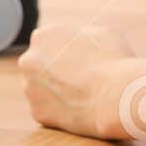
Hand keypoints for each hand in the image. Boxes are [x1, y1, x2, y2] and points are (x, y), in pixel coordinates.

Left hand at [17, 24, 137, 139]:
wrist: (116, 96)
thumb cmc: (115, 61)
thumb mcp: (101, 33)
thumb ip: (81, 35)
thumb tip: (78, 41)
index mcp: (42, 36)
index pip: (49, 44)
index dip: (66, 53)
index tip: (80, 61)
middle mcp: (29, 60)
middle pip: (39, 66)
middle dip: (55, 72)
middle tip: (78, 79)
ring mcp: (29, 88)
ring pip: (40, 89)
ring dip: (55, 91)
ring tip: (81, 95)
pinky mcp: (37, 112)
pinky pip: (47, 110)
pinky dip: (60, 111)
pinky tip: (78, 108)